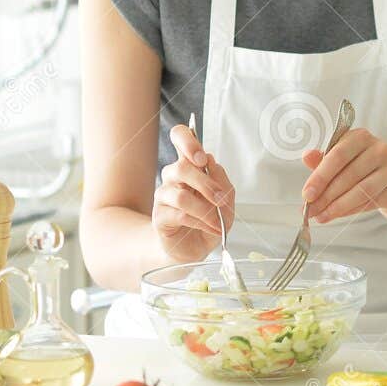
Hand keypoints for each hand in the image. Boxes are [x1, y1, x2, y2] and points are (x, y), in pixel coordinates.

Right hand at [152, 122, 236, 263]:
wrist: (194, 248)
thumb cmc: (209, 221)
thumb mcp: (226, 203)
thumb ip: (223, 183)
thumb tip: (213, 164)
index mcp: (190, 165)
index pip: (179, 137)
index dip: (187, 140)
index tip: (202, 158)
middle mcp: (173, 176)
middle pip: (181, 167)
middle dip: (206, 184)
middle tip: (221, 199)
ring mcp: (164, 196)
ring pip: (181, 195)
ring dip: (205, 209)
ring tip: (218, 221)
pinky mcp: (160, 216)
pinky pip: (179, 215)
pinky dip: (201, 222)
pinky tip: (211, 228)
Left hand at [301, 128, 386, 223]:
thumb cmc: (359, 167)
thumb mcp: (339, 160)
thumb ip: (322, 159)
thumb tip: (306, 156)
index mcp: (360, 137)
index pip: (338, 155)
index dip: (320, 176)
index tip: (306, 194)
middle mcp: (379, 149)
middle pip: (348, 175)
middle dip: (326, 196)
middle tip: (311, 211)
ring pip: (362, 190)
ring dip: (338, 207)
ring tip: (322, 216)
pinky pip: (372, 202)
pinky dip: (352, 211)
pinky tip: (338, 215)